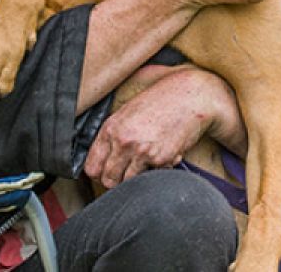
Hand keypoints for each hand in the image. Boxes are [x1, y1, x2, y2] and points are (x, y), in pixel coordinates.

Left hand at [84, 66, 241, 188]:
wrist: (189, 97)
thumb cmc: (160, 102)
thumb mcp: (128, 113)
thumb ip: (113, 135)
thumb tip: (103, 160)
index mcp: (111, 128)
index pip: (91, 167)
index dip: (99, 173)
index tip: (107, 172)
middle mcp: (123, 141)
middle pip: (108, 180)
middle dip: (116, 180)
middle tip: (128, 172)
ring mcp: (142, 151)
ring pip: (128, 183)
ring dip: (136, 178)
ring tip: (146, 163)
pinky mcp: (161, 159)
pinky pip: (152, 177)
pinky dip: (157, 171)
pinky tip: (163, 155)